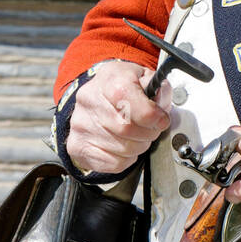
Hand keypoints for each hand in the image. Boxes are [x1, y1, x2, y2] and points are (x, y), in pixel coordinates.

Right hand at [65, 61, 170, 175]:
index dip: (150, 114)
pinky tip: (124, 145)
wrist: (97, 98)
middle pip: (126, 128)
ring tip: (137, 136)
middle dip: (148, 133)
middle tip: (151, 129)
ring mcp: (81, 124)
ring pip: (123, 148)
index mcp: (108, 78)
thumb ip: (158, 89)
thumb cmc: (122, 88)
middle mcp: (89, 100)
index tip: (161, 119)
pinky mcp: (78, 146)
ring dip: (139, 146)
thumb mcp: (144, 78)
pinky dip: (126, 159)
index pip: (126, 98)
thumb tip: (162, 103)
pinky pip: (114, 163)